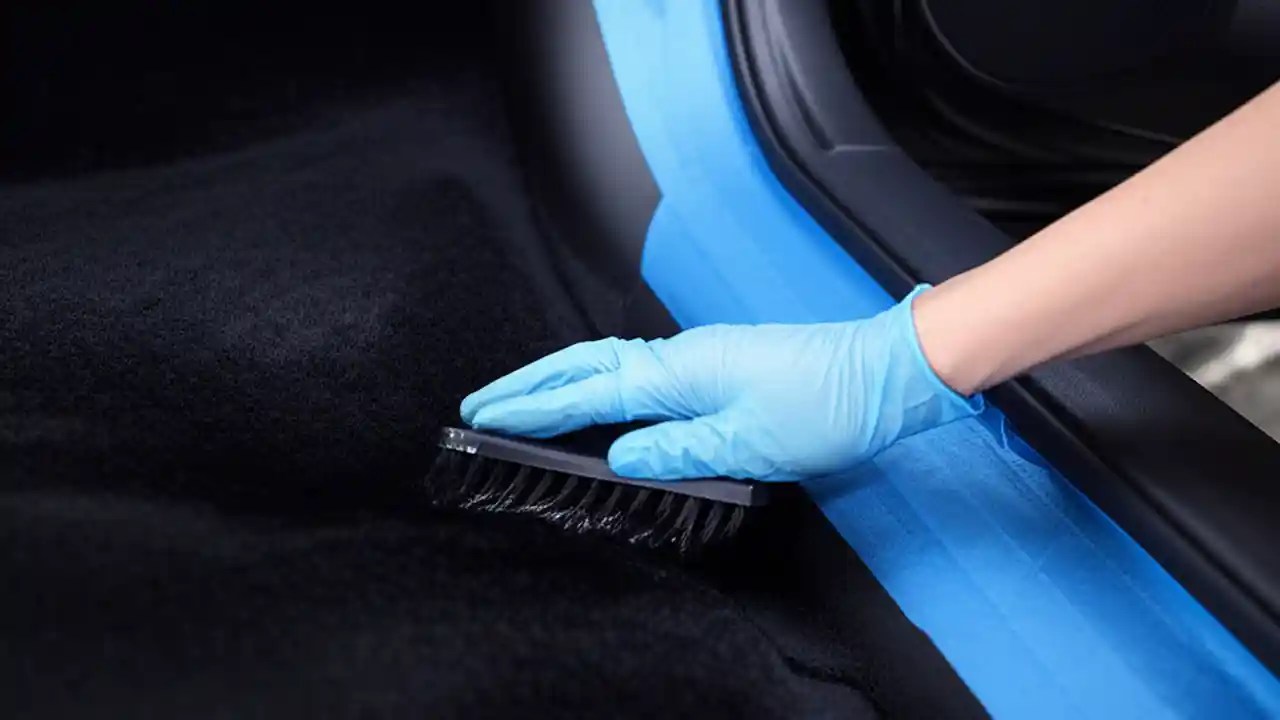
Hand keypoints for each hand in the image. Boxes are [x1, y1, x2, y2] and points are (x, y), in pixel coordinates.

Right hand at [459, 289, 980, 480]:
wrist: (883, 372)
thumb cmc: (826, 406)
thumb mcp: (749, 443)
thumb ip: (677, 450)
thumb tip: (622, 457)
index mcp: (680, 374)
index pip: (589, 393)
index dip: (534, 408)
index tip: (485, 418)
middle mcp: (682, 358)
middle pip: (586, 366)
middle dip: (529, 385)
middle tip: (481, 403)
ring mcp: (698, 358)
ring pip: (610, 366)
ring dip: (560, 381)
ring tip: (521, 398)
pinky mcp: (716, 366)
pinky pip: (639, 373)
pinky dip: (600, 384)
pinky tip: (596, 400)